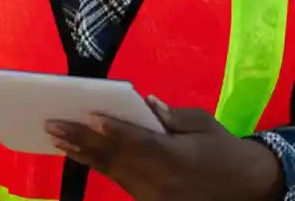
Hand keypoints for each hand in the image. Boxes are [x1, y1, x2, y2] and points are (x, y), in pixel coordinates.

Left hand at [44, 97, 282, 200]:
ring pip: (111, 171)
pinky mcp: (147, 200)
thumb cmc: (221, 148)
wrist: (242, 186)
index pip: (137, 142)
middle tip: (52, 125)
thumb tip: (146, 104)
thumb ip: (173, 115)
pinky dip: (97, 164)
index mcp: (175, 157)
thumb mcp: (203, 123)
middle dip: (82, 141)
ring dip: (82, 153)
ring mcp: (152, 194)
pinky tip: (78, 152)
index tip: (88, 116)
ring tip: (56, 138)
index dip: (112, 129)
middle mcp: (159, 179)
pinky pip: (118, 179)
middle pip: (115, 158)